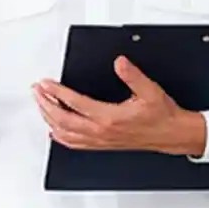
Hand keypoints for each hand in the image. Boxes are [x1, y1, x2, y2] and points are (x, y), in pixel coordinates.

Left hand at [32, 56, 206, 156]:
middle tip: (37, 92)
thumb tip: (119, 62)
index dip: (57, 92)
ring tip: (41, 105)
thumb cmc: (161, 115)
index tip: (46, 84)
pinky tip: (54, 130)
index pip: (75, 104)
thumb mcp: (150, 90)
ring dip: (49, 119)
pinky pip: (75, 144)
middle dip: (46, 105)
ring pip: (66, 134)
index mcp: (110, 117)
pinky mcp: (102, 145)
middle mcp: (101, 131)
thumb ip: (133, 75)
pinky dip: (60, 137)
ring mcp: (100, 140)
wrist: (172, 134)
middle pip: (63, 120)